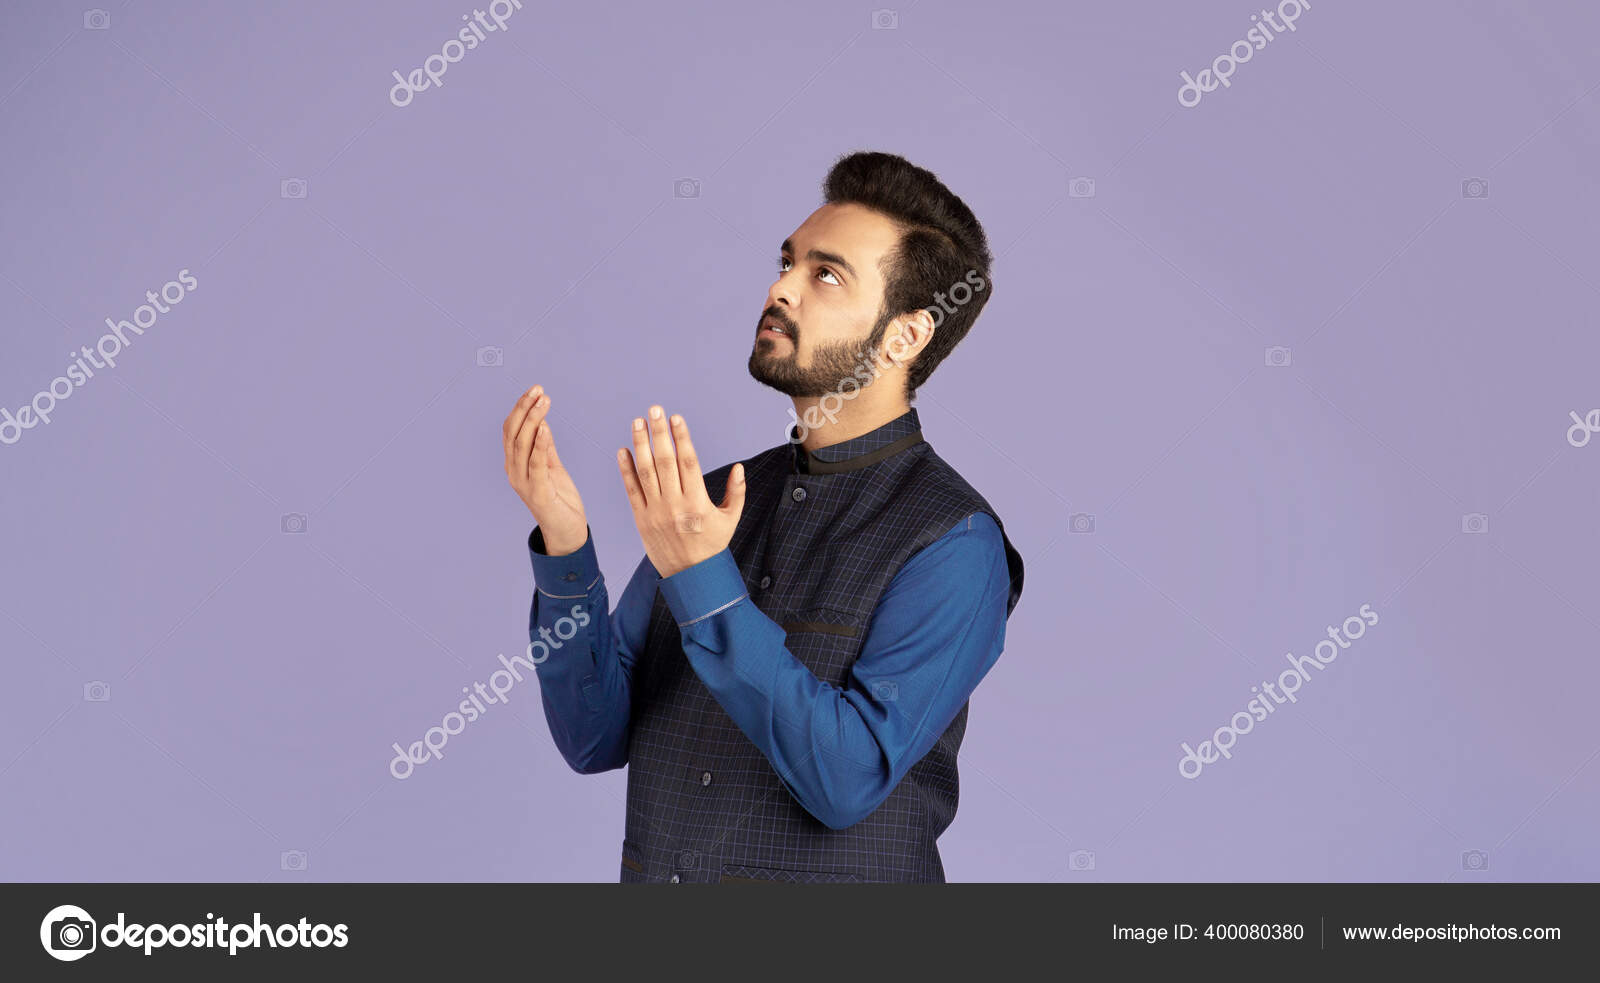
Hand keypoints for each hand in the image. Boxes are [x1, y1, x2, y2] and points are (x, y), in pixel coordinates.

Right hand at [503, 385, 587, 554]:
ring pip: (522, 445)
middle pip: (513, 433)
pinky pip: (536, 464)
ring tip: (544, 401)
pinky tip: (546, 427)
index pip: (511, 430)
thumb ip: (545, 447)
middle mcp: (514, 472)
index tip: (535, 390)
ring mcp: (524, 483)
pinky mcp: (538, 493)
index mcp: (515, 464)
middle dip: (524, 408)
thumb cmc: (560, 500)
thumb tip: (542, 421)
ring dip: (533, 420)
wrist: (567, 533)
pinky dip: (540, 444)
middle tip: (538, 390)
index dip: (520, 408)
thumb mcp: (552, 468)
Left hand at [617, 406, 744, 578]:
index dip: (682, 438)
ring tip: (638, 422)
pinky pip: (631, 491)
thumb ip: (736, 492)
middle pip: (665, 462)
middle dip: (659, 433)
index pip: (688, 463)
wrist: (690, 576)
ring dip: (640, 444)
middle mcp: (674, 505)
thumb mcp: (730, 520)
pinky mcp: (641, 520)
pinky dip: (625, 470)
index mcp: (697, 503)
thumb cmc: (712, 545)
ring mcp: (655, 512)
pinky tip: (623, 450)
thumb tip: (739, 468)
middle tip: (655, 409)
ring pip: (645, 472)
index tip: (676, 418)